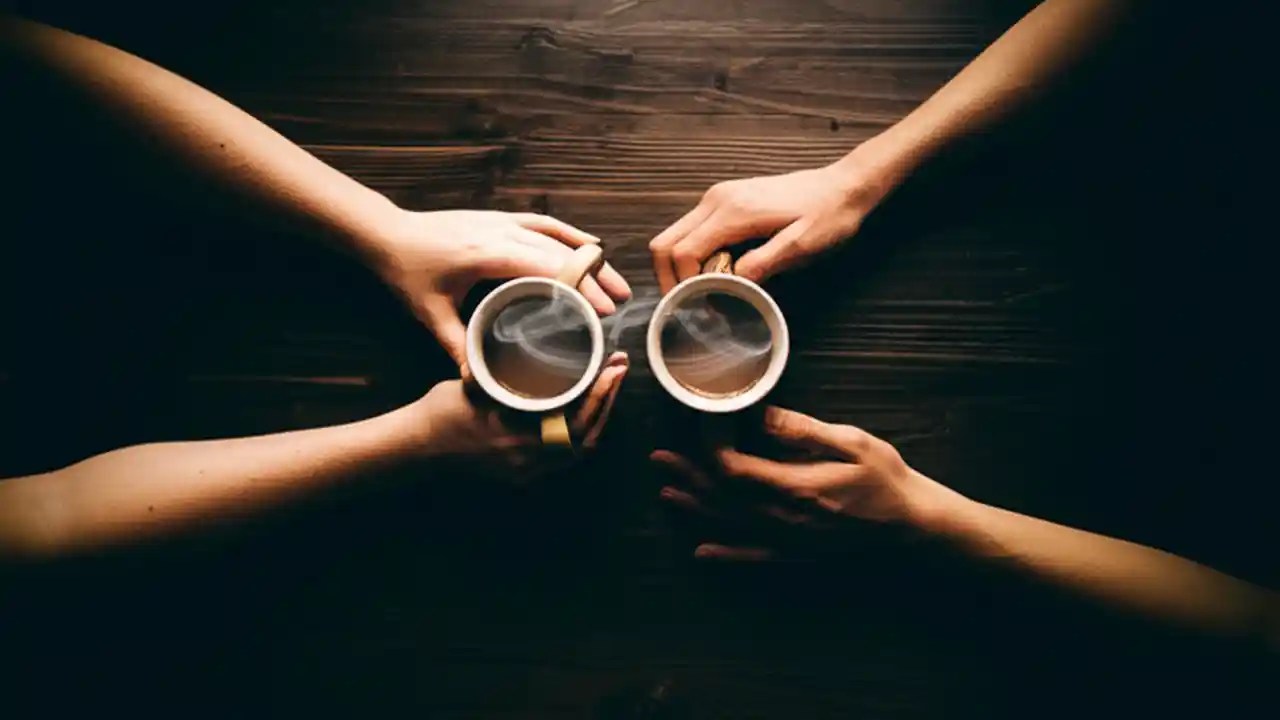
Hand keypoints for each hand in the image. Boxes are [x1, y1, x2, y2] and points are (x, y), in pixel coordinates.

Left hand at [369, 209, 631, 366]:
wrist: (388, 232)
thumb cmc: (407, 272)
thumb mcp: (431, 314)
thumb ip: (457, 346)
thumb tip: (479, 381)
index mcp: (488, 255)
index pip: (547, 269)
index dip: (580, 288)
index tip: (605, 309)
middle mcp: (502, 233)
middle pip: (561, 253)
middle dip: (594, 278)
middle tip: (622, 303)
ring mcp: (503, 221)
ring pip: (559, 236)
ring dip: (589, 257)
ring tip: (616, 279)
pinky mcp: (501, 218)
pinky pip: (545, 223)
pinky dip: (571, 234)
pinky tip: (591, 246)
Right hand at [414, 352, 628, 481]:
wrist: (415, 448)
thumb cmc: (440, 412)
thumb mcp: (475, 385)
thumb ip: (506, 377)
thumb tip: (535, 352)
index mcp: (520, 441)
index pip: (577, 422)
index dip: (601, 394)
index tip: (613, 366)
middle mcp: (529, 463)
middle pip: (588, 439)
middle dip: (607, 403)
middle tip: (618, 368)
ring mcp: (526, 472)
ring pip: (578, 449)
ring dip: (596, 417)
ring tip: (607, 384)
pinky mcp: (522, 473)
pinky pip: (562, 454)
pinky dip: (578, 430)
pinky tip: (583, 406)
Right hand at [649, 157, 890, 291]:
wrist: (844, 186)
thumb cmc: (828, 215)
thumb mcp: (801, 246)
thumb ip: (763, 264)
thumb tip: (731, 283)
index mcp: (732, 211)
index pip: (681, 252)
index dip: (682, 286)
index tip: (699, 308)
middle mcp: (716, 200)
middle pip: (664, 242)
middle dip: (669, 279)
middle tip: (690, 307)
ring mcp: (718, 198)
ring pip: (674, 236)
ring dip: (681, 269)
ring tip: (706, 293)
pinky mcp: (725, 201)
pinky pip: (692, 232)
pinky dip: (693, 256)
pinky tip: (719, 272)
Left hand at [651, 406, 963, 560]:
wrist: (914, 527)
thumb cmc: (886, 480)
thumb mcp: (850, 442)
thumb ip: (802, 430)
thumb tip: (762, 414)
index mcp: (795, 488)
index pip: (734, 469)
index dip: (711, 447)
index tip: (704, 423)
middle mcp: (784, 520)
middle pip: (723, 497)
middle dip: (689, 475)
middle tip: (659, 458)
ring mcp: (789, 542)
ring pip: (730, 524)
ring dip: (696, 508)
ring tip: (666, 492)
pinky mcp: (798, 555)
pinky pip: (752, 557)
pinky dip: (725, 554)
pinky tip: (701, 552)